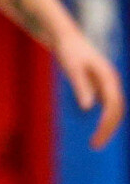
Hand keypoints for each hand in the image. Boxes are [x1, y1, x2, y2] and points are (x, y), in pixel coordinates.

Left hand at [54, 32, 124, 148]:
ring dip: (108, 126)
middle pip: (117, 111)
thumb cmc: (69, 51)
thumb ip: (81, 86)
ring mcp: (108, 83)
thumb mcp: (72, 68)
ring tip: (96, 142)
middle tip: (95, 145)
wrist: (67, 37)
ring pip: (114, 109)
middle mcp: (112, 82)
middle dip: (108, 129)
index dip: (107, 124)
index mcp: (109, 78)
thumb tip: (88, 107)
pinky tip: (94, 128)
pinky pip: (107, 106)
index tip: (97, 137)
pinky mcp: (101, 85)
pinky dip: (104, 119)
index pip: (113, 107)